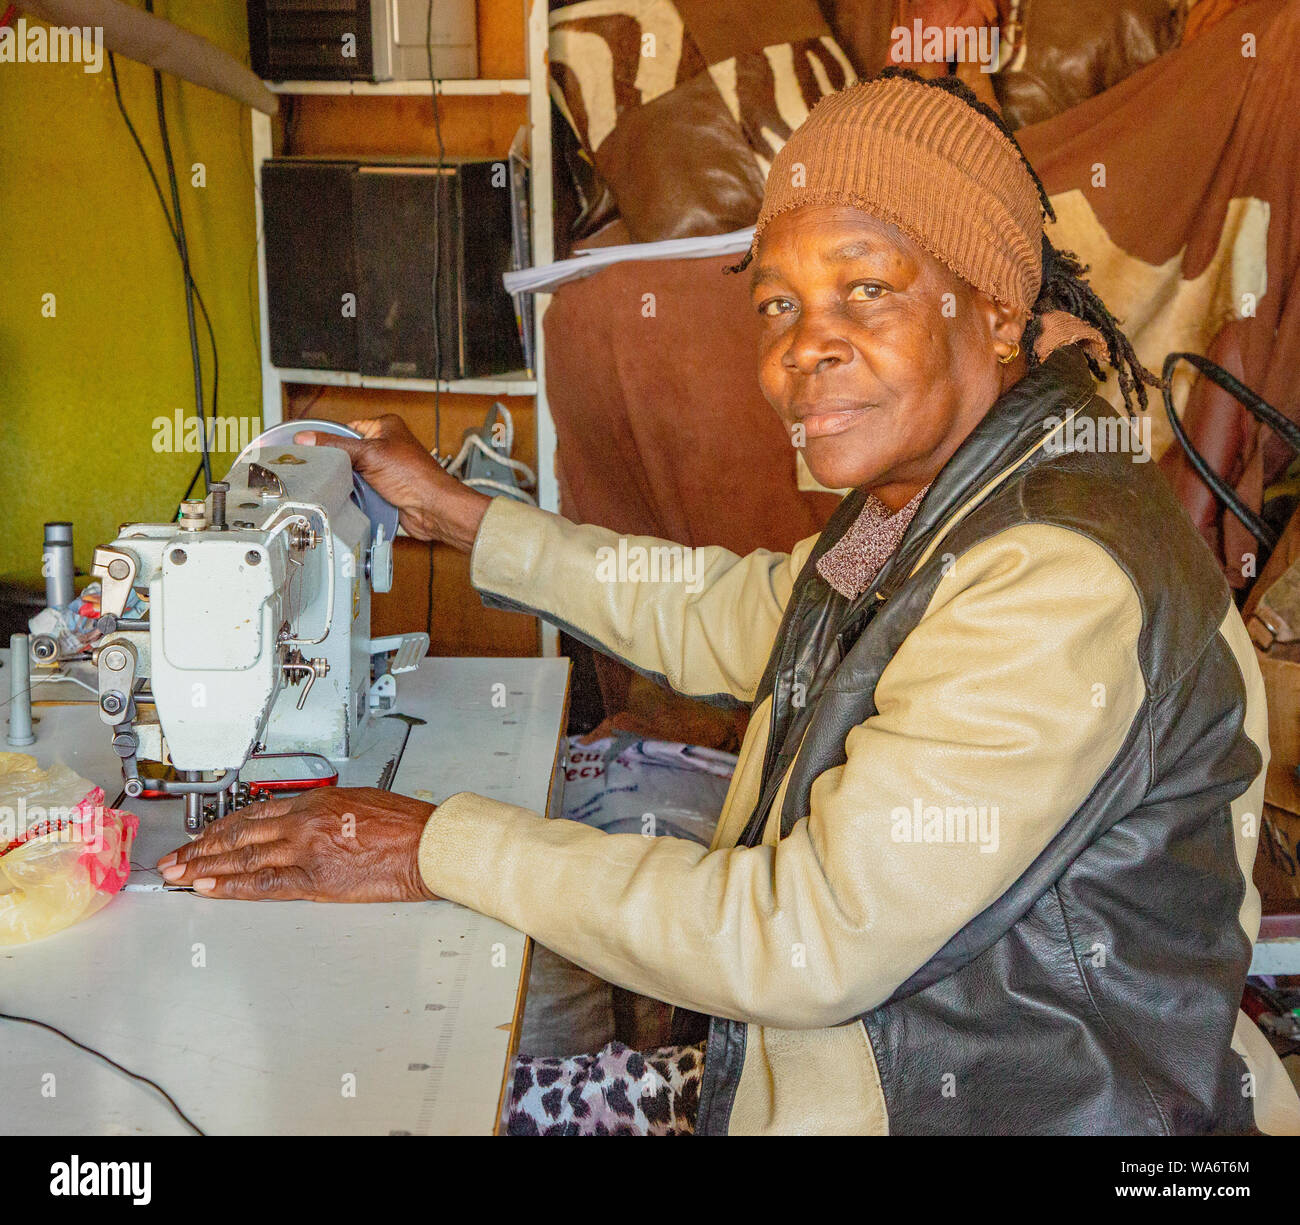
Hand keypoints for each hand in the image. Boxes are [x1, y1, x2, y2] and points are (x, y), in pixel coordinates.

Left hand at [155, 787, 437, 901]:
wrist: (429, 844)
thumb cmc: (407, 825)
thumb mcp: (360, 803)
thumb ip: (326, 815)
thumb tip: (306, 826)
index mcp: (315, 801)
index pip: (254, 813)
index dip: (222, 827)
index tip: (202, 836)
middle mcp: (304, 822)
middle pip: (239, 834)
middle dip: (201, 847)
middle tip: (174, 857)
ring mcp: (306, 850)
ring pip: (243, 858)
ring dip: (205, 867)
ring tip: (178, 874)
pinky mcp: (316, 880)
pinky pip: (264, 885)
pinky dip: (232, 886)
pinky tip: (208, 887)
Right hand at [294, 414, 490, 547]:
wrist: (432, 509)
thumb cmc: (415, 476)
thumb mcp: (369, 454)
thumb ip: (336, 446)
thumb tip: (307, 438)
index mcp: (385, 426)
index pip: (346, 428)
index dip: (330, 439)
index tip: (310, 448)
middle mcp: (386, 444)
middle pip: (347, 451)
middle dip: (339, 462)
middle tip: (326, 469)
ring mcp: (385, 467)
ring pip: (352, 471)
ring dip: (347, 479)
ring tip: (342, 483)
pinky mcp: (384, 487)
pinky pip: (360, 487)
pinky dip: (354, 492)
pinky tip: (350, 495)